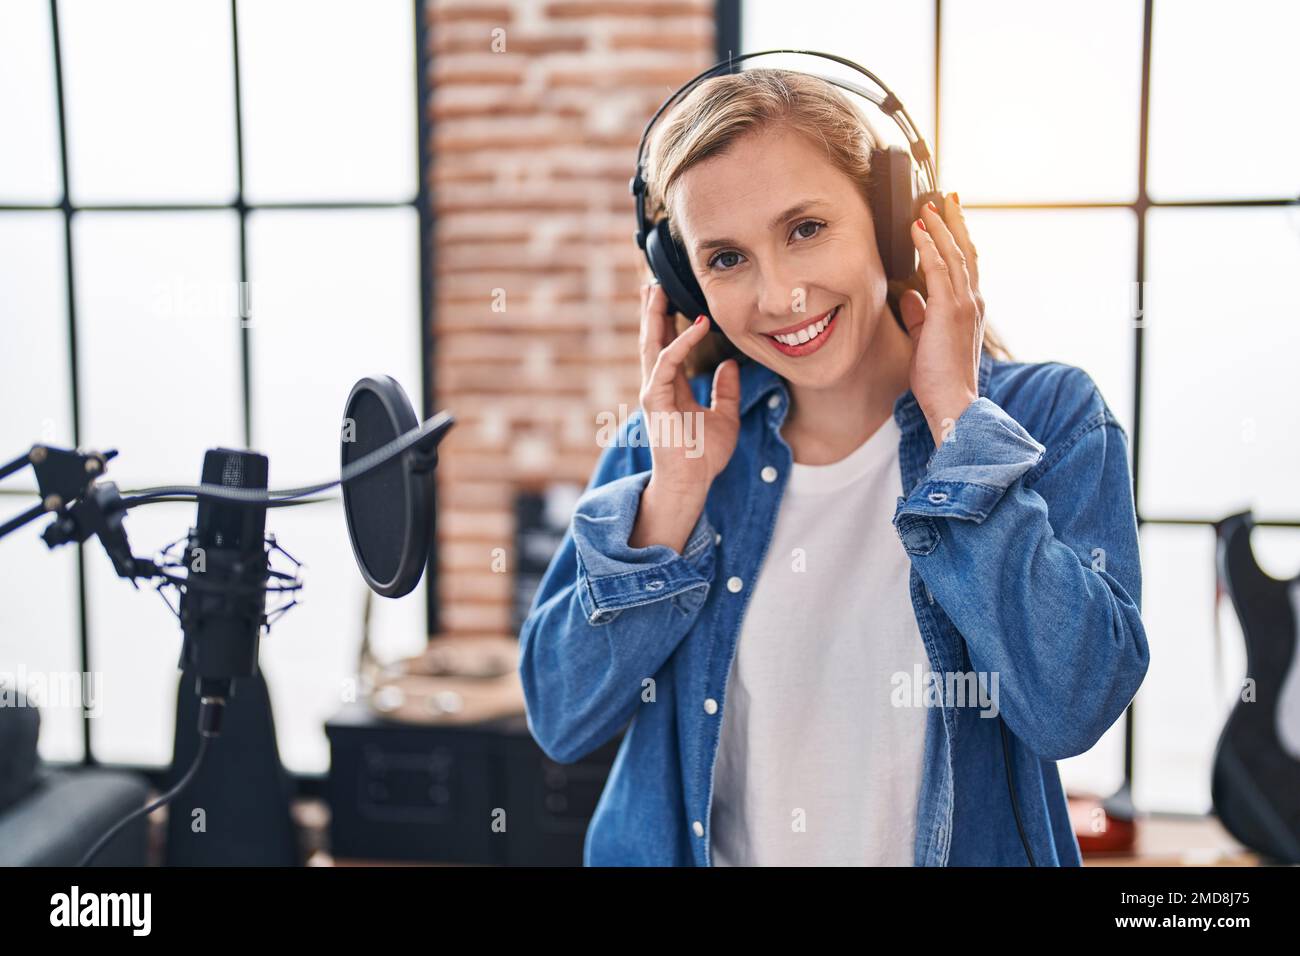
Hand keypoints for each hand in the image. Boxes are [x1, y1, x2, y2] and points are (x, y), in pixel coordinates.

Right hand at [637, 281, 740, 502]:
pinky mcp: (655, 400)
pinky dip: (681, 341)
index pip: (666, 347)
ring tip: (658, 289)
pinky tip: (697, 324)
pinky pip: (668, 362)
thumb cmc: (703, 456)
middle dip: (652, 311)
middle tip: (653, 282)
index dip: (668, 322)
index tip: (672, 297)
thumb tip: (731, 365)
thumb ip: (726, 390)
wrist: (690, 483)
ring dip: (655, 316)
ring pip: (651, 344)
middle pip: (652, 340)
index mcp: (670, 389)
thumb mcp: (725, 417)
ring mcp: (653, 392)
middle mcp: (657, 387)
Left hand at [897, 192, 984, 447]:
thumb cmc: (940, 378)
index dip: (957, 238)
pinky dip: (929, 247)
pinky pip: (939, 270)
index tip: (948, 216)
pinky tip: (919, 230)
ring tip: (928, 206)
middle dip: (954, 222)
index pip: (964, 265)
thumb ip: (919, 316)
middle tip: (946, 197)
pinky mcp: (950, 311)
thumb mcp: (925, 340)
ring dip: (940, 227)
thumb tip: (909, 296)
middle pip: (965, 251)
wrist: (953, 401)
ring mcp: (964, 304)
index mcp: (969, 307)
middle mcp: (972, 301)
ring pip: (953, 254)